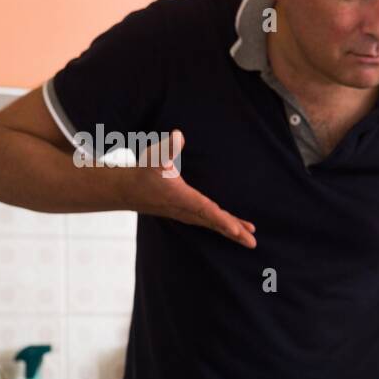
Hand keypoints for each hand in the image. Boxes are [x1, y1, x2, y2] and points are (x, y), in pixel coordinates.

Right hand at [124, 129, 256, 247]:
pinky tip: (235, 230)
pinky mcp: (187, 214)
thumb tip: (178, 135)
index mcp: (183, 198)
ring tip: (250, 239)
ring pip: (213, 225)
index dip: (222, 220)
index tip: (236, 230)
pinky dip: (223, 227)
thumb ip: (168, 148)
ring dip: (232, 232)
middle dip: (234, 232)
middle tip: (252, 242)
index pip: (206, 211)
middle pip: (215, 223)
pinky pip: (209, 223)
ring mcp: (187, 214)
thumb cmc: (142, 172)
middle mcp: (187, 209)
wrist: (126, 190)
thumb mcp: (154, 158)